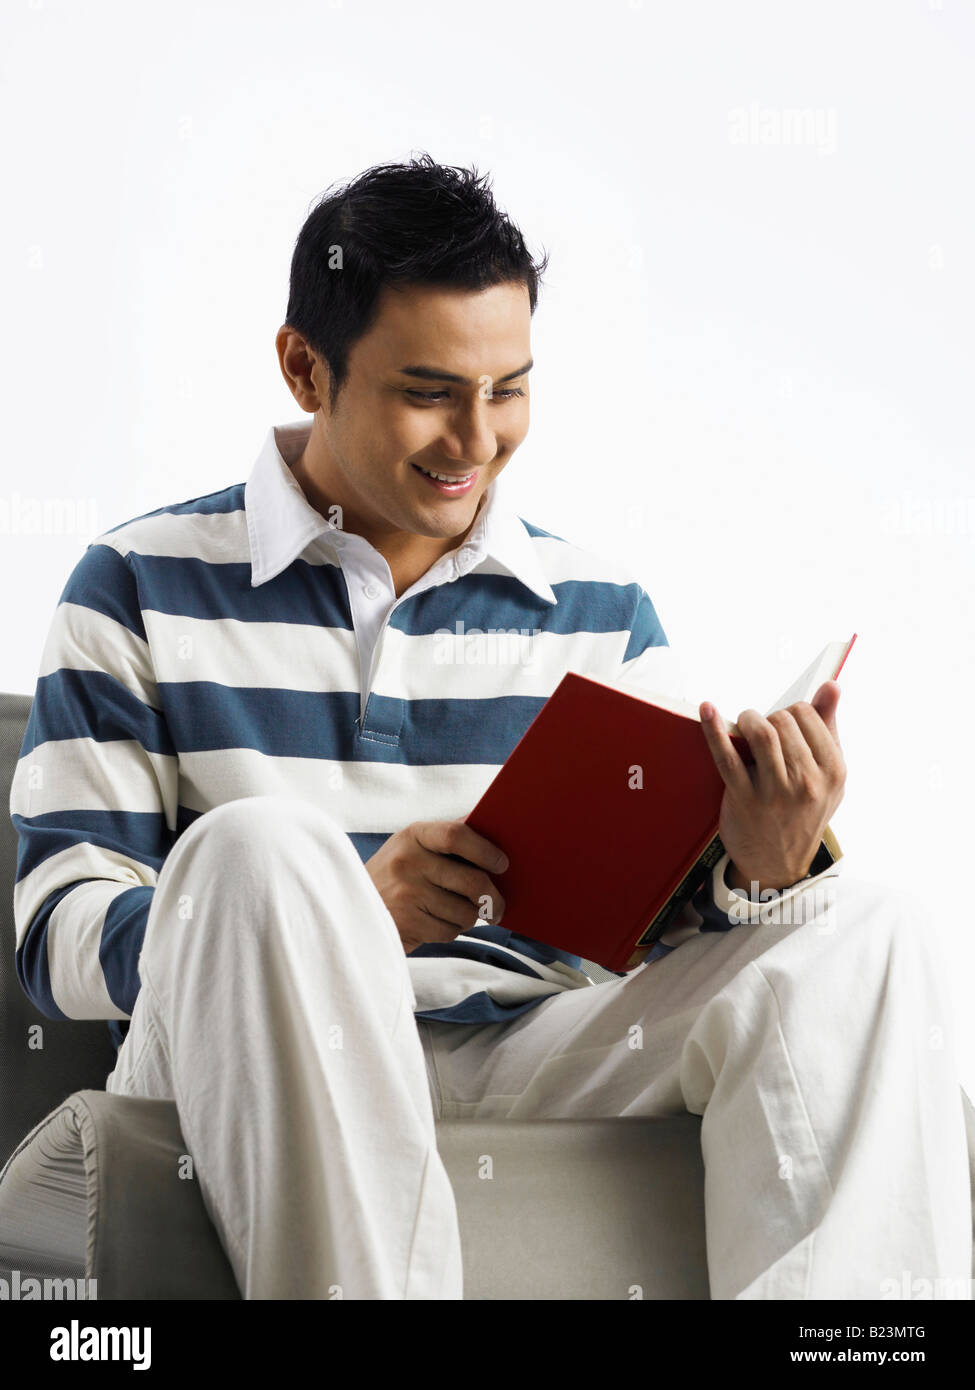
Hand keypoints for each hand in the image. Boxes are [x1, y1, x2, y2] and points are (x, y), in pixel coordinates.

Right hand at [364, 819, 508, 953]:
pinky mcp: (406, 922)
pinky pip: (449, 931)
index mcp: (414, 835)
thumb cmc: (396, 875)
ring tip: (458, 912)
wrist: (352, 909)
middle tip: (499, 907)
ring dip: (469, 918)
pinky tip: (438, 922)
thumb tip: (497, 831)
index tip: (503, 864)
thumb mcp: (413, 848)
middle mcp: (408, 862)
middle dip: (492, 898)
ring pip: (464, 912)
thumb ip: (448, 839)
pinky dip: (451, 931)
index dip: (486, 851)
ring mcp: (405, 893)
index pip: (457, 835)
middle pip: (471, 880)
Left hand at [698, 680, 846, 895]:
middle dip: (769, 717)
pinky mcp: (744, 798)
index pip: (808, 715)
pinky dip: (713, 729)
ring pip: (760, 733)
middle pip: (783, 720)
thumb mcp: (829, 776)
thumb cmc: (804, 810)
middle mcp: (807, 781)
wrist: (780, 862)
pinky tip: (706, 709)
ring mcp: (775, 791)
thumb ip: (829, 727)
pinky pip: (727, 756)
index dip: (791, 713)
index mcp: (834, 771)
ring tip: (745, 724)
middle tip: (762, 730)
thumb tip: (832, 685)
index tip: (783, 725)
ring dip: (748, 719)